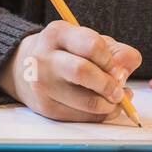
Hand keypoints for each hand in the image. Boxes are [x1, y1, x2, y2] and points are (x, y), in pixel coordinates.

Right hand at [0, 20, 141, 121]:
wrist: (25, 68)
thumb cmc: (66, 53)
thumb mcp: (89, 40)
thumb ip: (117, 52)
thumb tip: (126, 71)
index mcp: (57, 34)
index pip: (92, 45)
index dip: (111, 60)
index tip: (116, 68)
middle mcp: (44, 58)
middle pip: (83, 72)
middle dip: (109, 84)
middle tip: (119, 89)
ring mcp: (43, 85)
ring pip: (87, 102)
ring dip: (110, 104)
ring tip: (115, 98)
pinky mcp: (47, 108)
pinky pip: (84, 117)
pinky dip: (101, 114)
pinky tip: (104, 106)